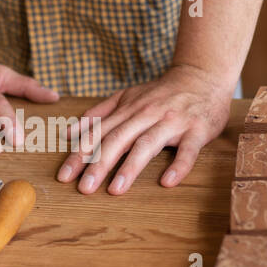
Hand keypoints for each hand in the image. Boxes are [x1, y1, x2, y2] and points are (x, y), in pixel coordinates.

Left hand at [56, 64, 231, 194]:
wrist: (202, 76)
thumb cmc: (162, 93)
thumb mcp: (127, 96)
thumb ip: (99, 114)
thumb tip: (70, 132)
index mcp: (128, 109)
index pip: (99, 133)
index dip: (80, 154)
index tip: (64, 176)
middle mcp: (147, 115)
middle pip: (118, 140)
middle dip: (99, 164)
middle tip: (83, 188)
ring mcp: (172, 122)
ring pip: (147, 144)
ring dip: (130, 167)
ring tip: (115, 190)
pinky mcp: (197, 130)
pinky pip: (188, 150)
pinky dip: (178, 166)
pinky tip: (167, 182)